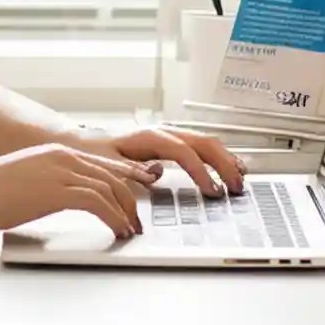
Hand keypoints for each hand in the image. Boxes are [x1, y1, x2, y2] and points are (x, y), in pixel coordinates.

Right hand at [0, 143, 158, 238]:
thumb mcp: (22, 181)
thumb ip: (46, 184)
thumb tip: (61, 199)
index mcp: (53, 152)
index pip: (102, 164)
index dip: (125, 183)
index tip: (135, 201)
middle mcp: (61, 156)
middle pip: (114, 175)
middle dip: (131, 200)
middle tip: (136, 221)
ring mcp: (59, 171)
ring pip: (111, 188)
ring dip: (126, 213)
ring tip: (129, 231)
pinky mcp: (55, 191)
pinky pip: (98, 202)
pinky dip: (113, 219)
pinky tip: (116, 231)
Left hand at [71, 125, 248, 197]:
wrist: (84, 144)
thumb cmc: (94, 154)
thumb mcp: (107, 164)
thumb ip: (131, 169)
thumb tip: (156, 173)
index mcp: (148, 138)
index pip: (183, 152)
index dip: (201, 171)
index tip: (213, 191)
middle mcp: (163, 133)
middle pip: (202, 143)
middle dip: (223, 164)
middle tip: (236, 188)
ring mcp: (169, 136)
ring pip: (206, 142)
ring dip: (225, 159)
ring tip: (240, 179)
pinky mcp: (171, 143)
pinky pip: (201, 146)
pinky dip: (218, 156)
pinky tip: (229, 168)